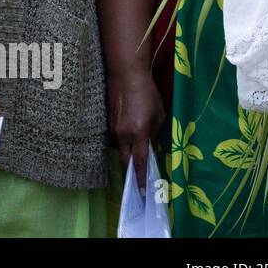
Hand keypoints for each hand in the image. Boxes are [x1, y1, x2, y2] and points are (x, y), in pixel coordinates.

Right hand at [107, 70, 164, 190]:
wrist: (125, 75)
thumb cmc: (147, 93)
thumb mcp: (159, 115)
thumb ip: (154, 134)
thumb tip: (150, 146)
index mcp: (138, 133)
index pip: (139, 162)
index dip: (141, 178)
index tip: (142, 193)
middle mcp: (122, 134)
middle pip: (125, 161)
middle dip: (130, 175)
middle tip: (135, 188)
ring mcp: (113, 129)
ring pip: (120, 150)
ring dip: (127, 157)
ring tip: (135, 163)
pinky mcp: (108, 123)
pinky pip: (116, 139)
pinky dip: (123, 144)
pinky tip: (130, 140)